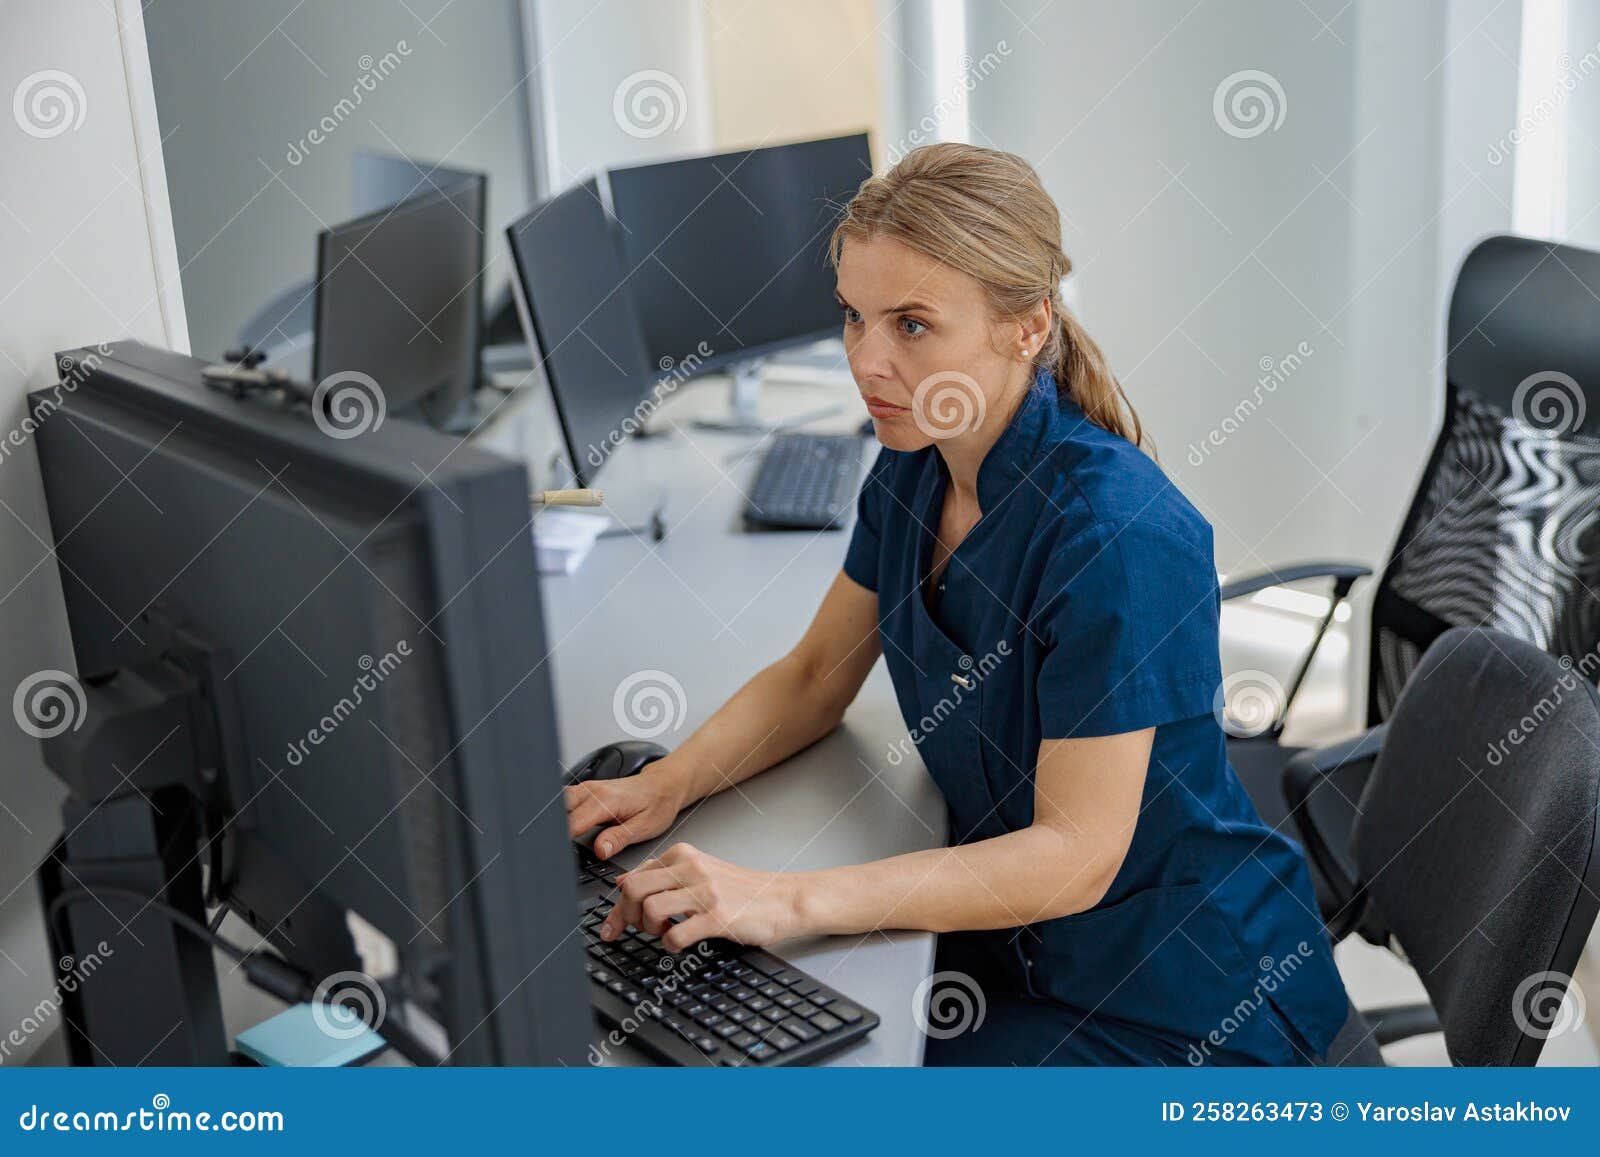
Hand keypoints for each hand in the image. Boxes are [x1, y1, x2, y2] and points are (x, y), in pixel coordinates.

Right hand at [564, 765, 686, 858]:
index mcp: (606, 801)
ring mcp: (588, 789)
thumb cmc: (657, 805)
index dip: (562, 842)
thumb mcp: (644, 827)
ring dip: (553, 821)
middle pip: (558, 810)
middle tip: (551, 852)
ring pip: (558, 803)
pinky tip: (559, 829)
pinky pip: (564, 800)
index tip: (558, 857)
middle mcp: (593, 791)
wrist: (664, 785)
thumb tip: (599, 851)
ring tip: (552, 843)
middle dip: (552, 831)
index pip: (572, 824)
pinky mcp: (587, 791)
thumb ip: (619, 838)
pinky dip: (559, 814)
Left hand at [599, 843, 804, 951]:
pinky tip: (681, 943)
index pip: (633, 877)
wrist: (782, 899)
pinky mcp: (717, 917)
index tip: (612, 926)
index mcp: (683, 855)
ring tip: (664, 933)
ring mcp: (704, 892)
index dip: (616, 907)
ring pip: (650, 910)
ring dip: (649, 930)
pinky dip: (670, 946)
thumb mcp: (699, 871)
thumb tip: (622, 881)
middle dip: (627, 917)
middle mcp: (691, 869)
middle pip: (634, 891)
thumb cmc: (741, 889)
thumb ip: (661, 874)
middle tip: (639, 929)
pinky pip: (675, 935)